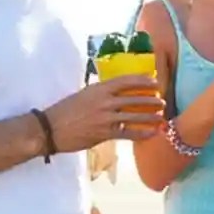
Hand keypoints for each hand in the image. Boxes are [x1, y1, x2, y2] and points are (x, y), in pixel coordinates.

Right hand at [44, 75, 165, 151]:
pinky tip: (152, 133)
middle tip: (162, 101)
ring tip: (161, 117)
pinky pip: (128, 133)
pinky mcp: (105, 133)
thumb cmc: (65, 111)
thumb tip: (115, 93)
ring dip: (151, 116)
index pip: (126, 81)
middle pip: (135, 98)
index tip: (154, 82)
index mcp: (99, 89)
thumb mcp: (84, 94)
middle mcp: (105, 101)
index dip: (142, 80)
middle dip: (151, 100)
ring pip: (135, 116)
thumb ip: (100, 93)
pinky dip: (142, 133)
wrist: (50, 128)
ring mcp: (106, 117)